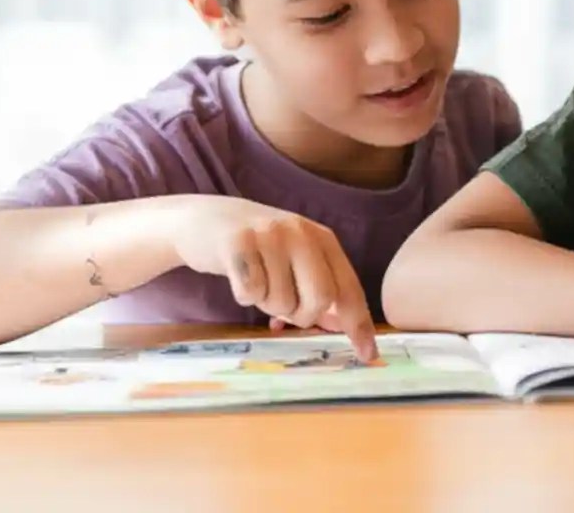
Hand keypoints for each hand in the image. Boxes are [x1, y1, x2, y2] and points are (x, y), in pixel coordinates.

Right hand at [169, 195, 376, 359]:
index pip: (349, 288)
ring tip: (257, 281)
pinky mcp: (237, 241)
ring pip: (281, 301)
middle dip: (302, 316)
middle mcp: (300, 232)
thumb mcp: (295, 259)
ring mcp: (269, 234)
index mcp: (322, 238)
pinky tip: (238, 276)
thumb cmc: (258, 248)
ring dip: (267, 304)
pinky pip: (250, 292)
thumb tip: (344, 326)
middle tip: (283, 309)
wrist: (205, 219)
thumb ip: (320, 287)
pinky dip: (244, 295)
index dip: (359, 324)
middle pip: (321, 299)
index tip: (368, 356)